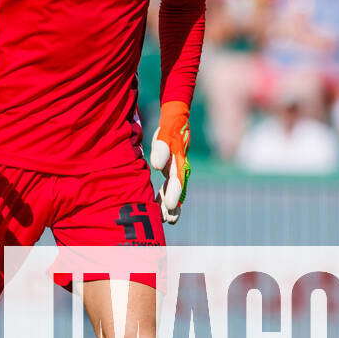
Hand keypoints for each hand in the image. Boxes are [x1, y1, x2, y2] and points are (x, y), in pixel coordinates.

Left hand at [149, 100, 190, 224]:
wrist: (178, 117)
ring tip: (167, 220)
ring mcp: (177, 167)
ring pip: (174, 189)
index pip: (177, 178)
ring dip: (170, 203)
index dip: (174, 193)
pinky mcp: (172, 168)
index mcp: (179, 157)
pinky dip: (165, 197)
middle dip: (172, 203)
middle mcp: (181, 165)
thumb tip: (157, 166)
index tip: (171, 207)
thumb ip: (162, 147)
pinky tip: (160, 208)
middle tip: (168, 219)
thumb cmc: (170, 123)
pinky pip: (170, 185)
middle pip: (177, 187)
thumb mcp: (166, 131)